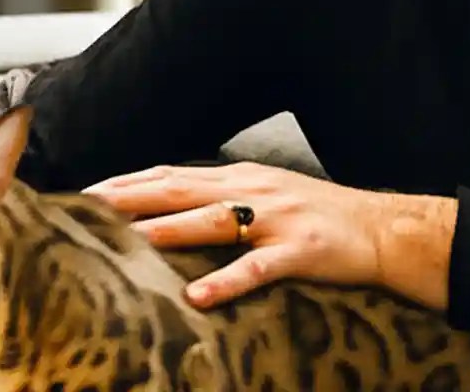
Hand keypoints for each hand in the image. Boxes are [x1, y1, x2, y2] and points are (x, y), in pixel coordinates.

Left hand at [82, 162, 456, 310]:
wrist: (382, 228)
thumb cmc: (320, 217)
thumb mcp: (268, 196)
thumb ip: (224, 199)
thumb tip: (173, 209)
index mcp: (242, 178)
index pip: (174, 174)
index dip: (130, 181)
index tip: (87, 191)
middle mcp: (254, 191)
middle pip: (182, 190)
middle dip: (132, 197)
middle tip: (87, 208)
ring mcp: (277, 220)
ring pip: (213, 223)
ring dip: (169, 230)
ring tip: (130, 242)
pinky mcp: (300, 251)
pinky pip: (258, 267)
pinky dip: (227, 281)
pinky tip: (199, 296)